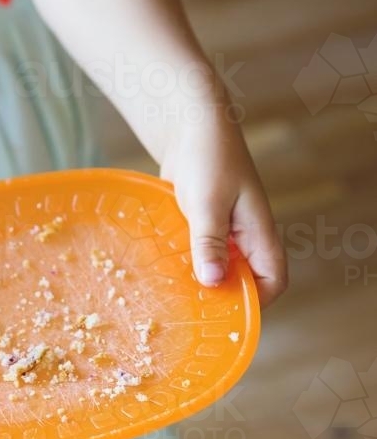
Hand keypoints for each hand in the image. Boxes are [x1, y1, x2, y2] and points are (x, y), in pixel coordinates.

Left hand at [160, 113, 287, 307]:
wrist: (191, 125)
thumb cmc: (208, 157)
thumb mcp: (208, 202)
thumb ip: (210, 242)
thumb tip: (214, 282)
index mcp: (259, 232)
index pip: (273, 279)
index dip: (256, 302)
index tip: (226, 314)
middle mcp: (245, 237)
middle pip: (244, 280)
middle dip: (222, 296)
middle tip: (191, 309)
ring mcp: (224, 232)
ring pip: (219, 268)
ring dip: (200, 280)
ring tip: (174, 293)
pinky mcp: (202, 226)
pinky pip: (199, 253)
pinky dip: (185, 263)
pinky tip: (164, 270)